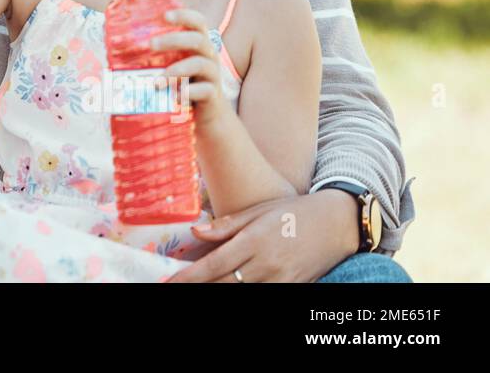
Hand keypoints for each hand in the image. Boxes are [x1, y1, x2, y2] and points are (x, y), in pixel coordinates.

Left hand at [152, 7, 224, 128]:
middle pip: (198, 39)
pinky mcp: (213, 95)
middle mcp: (209, 55)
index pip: (198, 21)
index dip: (184, 15)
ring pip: (200, 64)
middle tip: (152, 44)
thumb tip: (112, 48)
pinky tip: (175, 96)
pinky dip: (188, 92)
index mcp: (198, 44)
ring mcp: (213, 75)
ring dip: (177, 70)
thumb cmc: (182, 83)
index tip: (165, 15)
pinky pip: (204, 90)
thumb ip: (153, 55)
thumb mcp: (170, 65)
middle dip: (174, 39)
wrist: (208, 115)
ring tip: (156, 81)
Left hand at [166, 189, 360, 281]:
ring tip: (199, 288)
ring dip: (219, 291)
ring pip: (243, 293)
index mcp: (255, 240)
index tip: (169, 282)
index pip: (214, 264)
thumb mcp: (258, 211)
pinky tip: (230, 287)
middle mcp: (267, 263)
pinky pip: (264, 295)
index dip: (189, 276)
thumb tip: (194, 232)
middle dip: (199, 287)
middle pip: (225, 283)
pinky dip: (245, 294)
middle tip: (177, 287)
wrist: (338, 224)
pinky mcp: (294, 288)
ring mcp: (282, 279)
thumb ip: (226, 225)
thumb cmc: (293, 212)